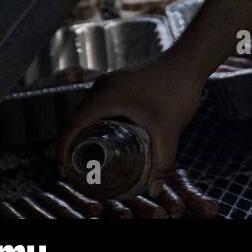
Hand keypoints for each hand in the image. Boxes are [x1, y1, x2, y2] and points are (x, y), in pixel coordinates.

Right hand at [56, 50, 203, 195]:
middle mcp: (101, 88)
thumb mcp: (168, 131)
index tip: (65, 173)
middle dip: (71, 147)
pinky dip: (96, 122)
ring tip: (89, 157)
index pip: (69, 128)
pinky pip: (99, 105)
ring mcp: (110, 82)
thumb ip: (162, 162)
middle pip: (75, 121)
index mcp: (102, 98)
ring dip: (83, 133)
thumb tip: (154, 190)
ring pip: (87, 112)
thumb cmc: (177, 90)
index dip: (62, 153)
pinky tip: (108, 136)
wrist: (190, 61)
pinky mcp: (121, 82)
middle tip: (77, 171)